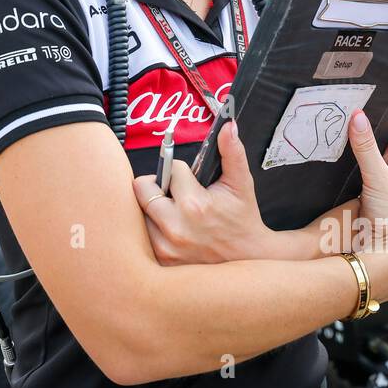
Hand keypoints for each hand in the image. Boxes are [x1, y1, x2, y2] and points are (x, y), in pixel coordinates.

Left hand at [131, 121, 278, 264]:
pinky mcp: (161, 261)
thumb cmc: (243, 219)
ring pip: (139, 211)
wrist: (249, 259)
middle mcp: (176, 228)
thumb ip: (232, 152)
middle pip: (142, 188)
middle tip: (175, 192)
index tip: (192, 180)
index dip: (182, 171)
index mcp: (195, 205)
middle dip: (157, 185)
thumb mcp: (241, 184)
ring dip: (152, 207)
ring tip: (174, 211)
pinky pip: (142, 235)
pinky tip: (170, 228)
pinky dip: (151, 227)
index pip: (171, 169)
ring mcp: (166, 247)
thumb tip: (228, 126)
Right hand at [345, 112, 387, 298]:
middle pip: (382, 150)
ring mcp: (384, 191)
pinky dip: (348, 175)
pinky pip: (357, 182)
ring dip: (356, 158)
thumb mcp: (380, 177)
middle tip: (346, 122)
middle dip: (366, 138)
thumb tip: (358, 118)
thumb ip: (367, 148)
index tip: (368, 109)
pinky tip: (335, 169)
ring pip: (368, 166)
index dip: (385, 122)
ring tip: (337, 141)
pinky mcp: (368, 204)